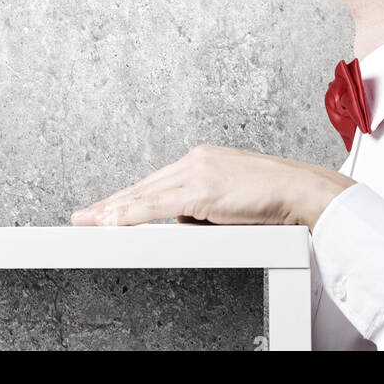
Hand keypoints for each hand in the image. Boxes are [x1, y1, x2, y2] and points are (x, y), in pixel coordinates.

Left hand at [70, 144, 352, 228]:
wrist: (301, 190)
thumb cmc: (274, 199)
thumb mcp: (231, 202)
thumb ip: (205, 208)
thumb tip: (186, 222)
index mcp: (200, 161)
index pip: (154, 183)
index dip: (126, 198)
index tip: (105, 208)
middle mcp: (194, 161)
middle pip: (142, 186)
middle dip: (110, 204)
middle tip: (83, 216)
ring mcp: (198, 172)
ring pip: (144, 194)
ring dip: (114, 211)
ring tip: (89, 223)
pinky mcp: (203, 188)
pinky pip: (160, 205)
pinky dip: (134, 214)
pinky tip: (116, 222)